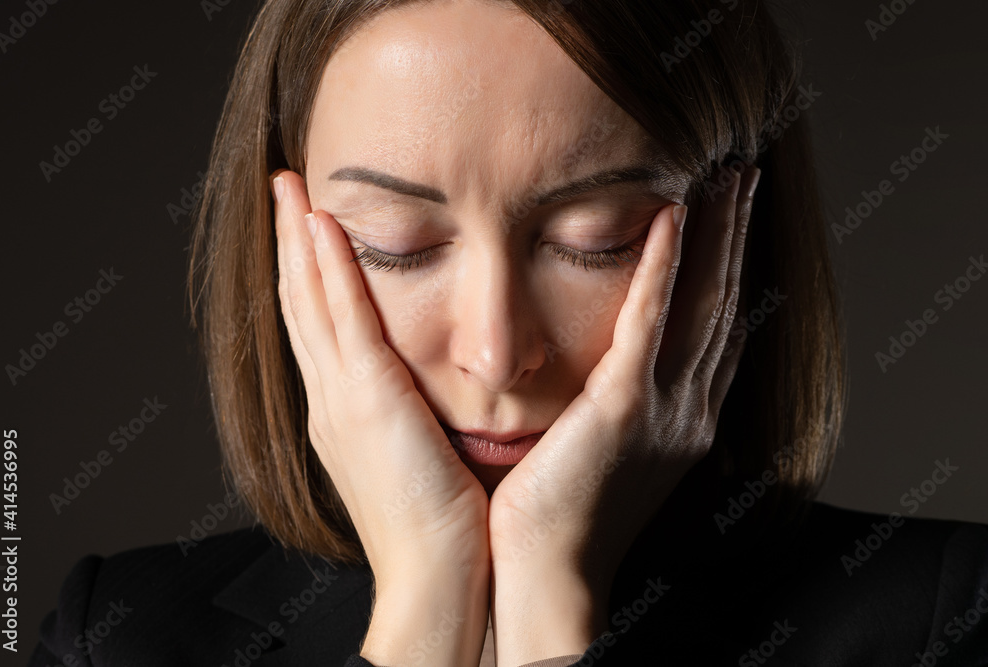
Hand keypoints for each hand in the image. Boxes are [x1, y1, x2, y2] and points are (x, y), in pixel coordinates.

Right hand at [271, 169, 489, 666]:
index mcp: (344, 413)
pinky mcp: (365, 402)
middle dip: (290, 245)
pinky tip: (319, 226)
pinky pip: (341, 320)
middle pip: (301, 305)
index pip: (319, 328)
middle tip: (283, 189)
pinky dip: (327, 270)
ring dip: (298, 241)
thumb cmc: (442, 524)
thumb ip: (411, 417)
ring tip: (289, 189)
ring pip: (309, 303)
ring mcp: (341, 399)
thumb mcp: (419, 456)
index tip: (307, 228)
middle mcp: (330, 400)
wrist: (438, 576)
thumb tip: (425, 392)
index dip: (309, 275)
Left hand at [488, 166, 760, 666]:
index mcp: (680, 418)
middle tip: (743, 175)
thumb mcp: (603, 450)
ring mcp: (663, 409)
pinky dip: (664, 268)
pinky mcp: (624, 412)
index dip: (729, 268)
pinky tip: (671, 216)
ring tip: (728, 176)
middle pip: (722, 303)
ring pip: (702, 304)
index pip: (714, 327)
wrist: (543, 573)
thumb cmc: (557, 512)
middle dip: (737, 237)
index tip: (729, 216)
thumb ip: (615, 402)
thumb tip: (607, 367)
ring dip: (717, 235)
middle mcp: (687, 409)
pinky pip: (649, 324)